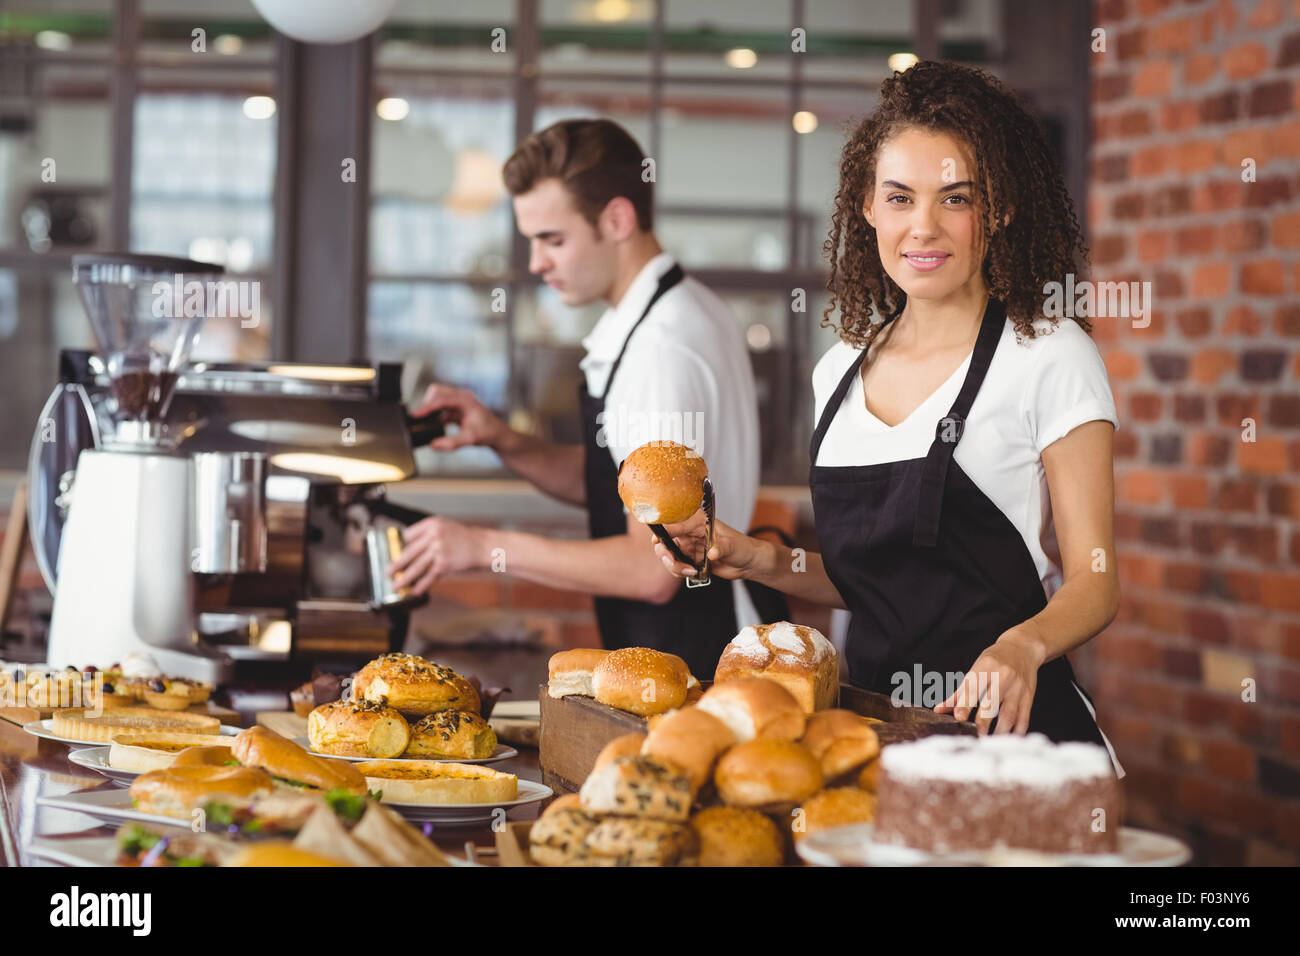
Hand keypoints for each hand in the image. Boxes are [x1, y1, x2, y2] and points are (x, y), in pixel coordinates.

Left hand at [390, 516, 487, 593]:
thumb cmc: (464, 539)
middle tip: (387, 571)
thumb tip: (410, 551)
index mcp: (432, 524)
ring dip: (404, 578)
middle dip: (397, 564)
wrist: (483, 546)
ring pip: (416, 566)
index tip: (399, 553)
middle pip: (409, 552)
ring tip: (395, 585)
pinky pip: (429, 576)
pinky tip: (414, 591)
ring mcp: (438, 550)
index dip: (404, 545)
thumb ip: (428, 536)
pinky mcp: (444, 563)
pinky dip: (421, 585)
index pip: (409, 535)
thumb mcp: (445, 528)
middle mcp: (433, 535)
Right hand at [412, 383, 508, 452]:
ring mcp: (459, 402)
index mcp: (465, 400)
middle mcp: (461, 397)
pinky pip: (440, 407)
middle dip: (427, 403)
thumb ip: (451, 443)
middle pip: (437, 392)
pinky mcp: (457, 409)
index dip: (426, 407)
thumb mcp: (470, 439)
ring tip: (424, 421)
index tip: (415, 415)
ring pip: (438, 398)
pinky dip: (434, 414)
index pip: (441, 399)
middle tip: (421, 418)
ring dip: (430, 408)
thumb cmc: (488, 433)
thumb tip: (433, 445)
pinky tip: (432, 425)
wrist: (498, 435)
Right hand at [649, 512, 766, 581]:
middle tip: (672, 562)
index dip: (663, 531)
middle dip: (665, 553)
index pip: (675, 522)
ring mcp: (688, 546)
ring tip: (690, 571)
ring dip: (674, 566)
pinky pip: (676, 566)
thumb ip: (721, 548)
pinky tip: (693, 573)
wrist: (748, 563)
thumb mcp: (733, 546)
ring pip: (668, 555)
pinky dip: (680, 572)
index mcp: (699, 521)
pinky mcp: (689, 559)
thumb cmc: (743, 548)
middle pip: (665, 540)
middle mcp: (690, 532)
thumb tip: (712, 553)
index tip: (659, 540)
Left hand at [934, 624, 1046, 734]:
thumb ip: (958, 692)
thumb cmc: (995, 659)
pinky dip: (1016, 731)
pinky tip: (1007, 740)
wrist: (1023, 647)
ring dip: (999, 731)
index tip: (958, 718)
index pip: (973, 688)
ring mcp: (1018, 688)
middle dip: (982, 722)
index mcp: (986, 668)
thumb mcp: (976, 669)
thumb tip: (938, 709)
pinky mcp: (1029, 697)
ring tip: (988, 742)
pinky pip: (1024, 718)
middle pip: (991, 704)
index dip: (965, 704)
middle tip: (974, 736)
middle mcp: (1003, 677)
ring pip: (1009, 714)